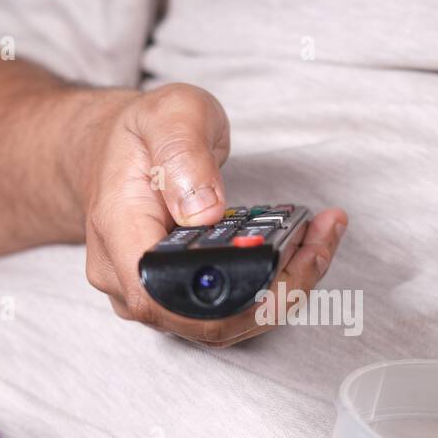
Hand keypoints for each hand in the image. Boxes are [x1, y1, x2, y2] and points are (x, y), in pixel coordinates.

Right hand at [79, 82, 346, 346]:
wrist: (117, 147)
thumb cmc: (141, 131)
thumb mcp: (169, 116)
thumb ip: (184, 156)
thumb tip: (204, 213)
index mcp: (120, 233)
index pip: (167, 297)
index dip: (231, 295)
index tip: (281, 257)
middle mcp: (129, 278)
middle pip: (210, 320)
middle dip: (278, 288)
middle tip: (319, 239)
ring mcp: (152, 294)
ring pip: (227, 321)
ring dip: (284, 289)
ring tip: (319, 238)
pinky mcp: (177, 297)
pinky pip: (228, 309)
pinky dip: (272, 286)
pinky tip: (302, 249)